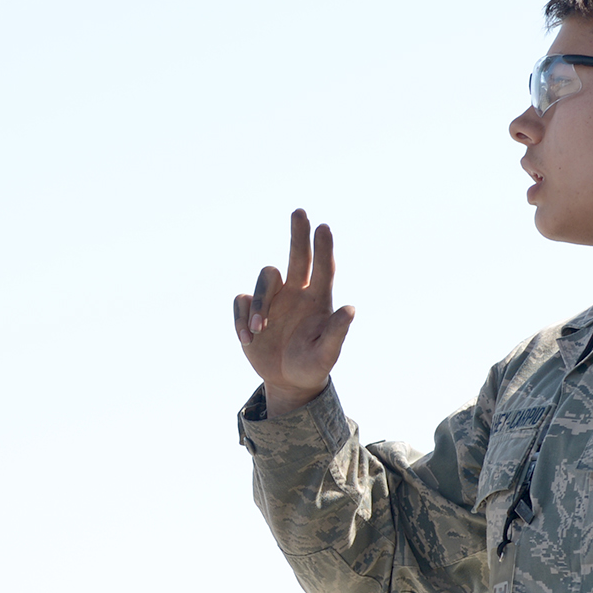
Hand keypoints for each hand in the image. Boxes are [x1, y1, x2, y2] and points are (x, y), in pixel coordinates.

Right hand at [231, 208, 355, 416]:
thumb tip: (350, 309)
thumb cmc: (313, 365)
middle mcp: (296, 292)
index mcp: (318, 299)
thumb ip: (337, 333)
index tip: (323, 227)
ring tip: (260, 330)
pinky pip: (242, 303)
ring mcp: (273, 300)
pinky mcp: (251, 312)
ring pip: (264, 280)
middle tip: (300, 211)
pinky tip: (248, 340)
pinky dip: (242, 320)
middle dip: (298, 234)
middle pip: (296, 255)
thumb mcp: (327, 355)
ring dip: (260, 304)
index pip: (322, 268)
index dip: (323, 248)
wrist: (289, 381)